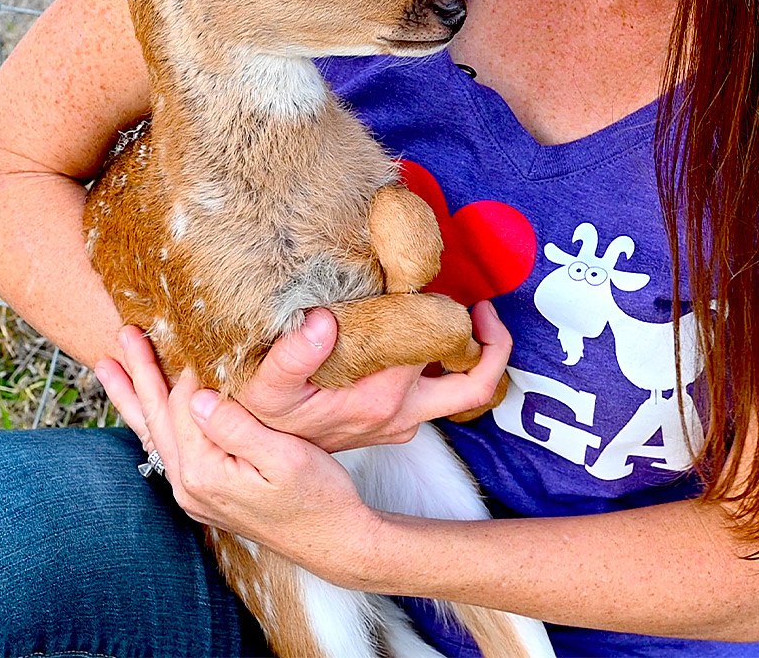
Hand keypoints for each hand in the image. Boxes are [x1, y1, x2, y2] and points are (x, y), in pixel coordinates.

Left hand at [94, 326, 376, 577]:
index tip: (193, 328)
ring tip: (110, 367)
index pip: (182, 405)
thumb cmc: (319, 498)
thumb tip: (199, 397)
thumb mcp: (285, 457)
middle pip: (157, 417)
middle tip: (124, 334)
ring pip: (155, 434)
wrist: (334, 542)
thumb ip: (236, 427)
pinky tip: (148, 409)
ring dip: (136, 396)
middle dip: (141, 373)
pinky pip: (168, 448)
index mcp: (204, 473)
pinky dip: (154, 421)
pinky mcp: (204, 494)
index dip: (187, 366)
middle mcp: (189, 487)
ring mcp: (193, 494)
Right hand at [236, 300, 511, 452]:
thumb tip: (323, 320)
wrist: (269, 462)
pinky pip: (434, 396)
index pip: (441, 350)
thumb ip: (291, 357)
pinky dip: (437, 366)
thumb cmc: (268, 420)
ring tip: (459, 315)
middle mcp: (402, 413)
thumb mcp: (267, 390)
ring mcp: (402, 423)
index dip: (456, 318)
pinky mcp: (395, 426)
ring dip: (466, 356)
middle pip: (474, 385)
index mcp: (382, 397)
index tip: (457, 296)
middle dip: (491, 344)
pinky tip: (418, 338)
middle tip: (483, 309)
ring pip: (460, 393)